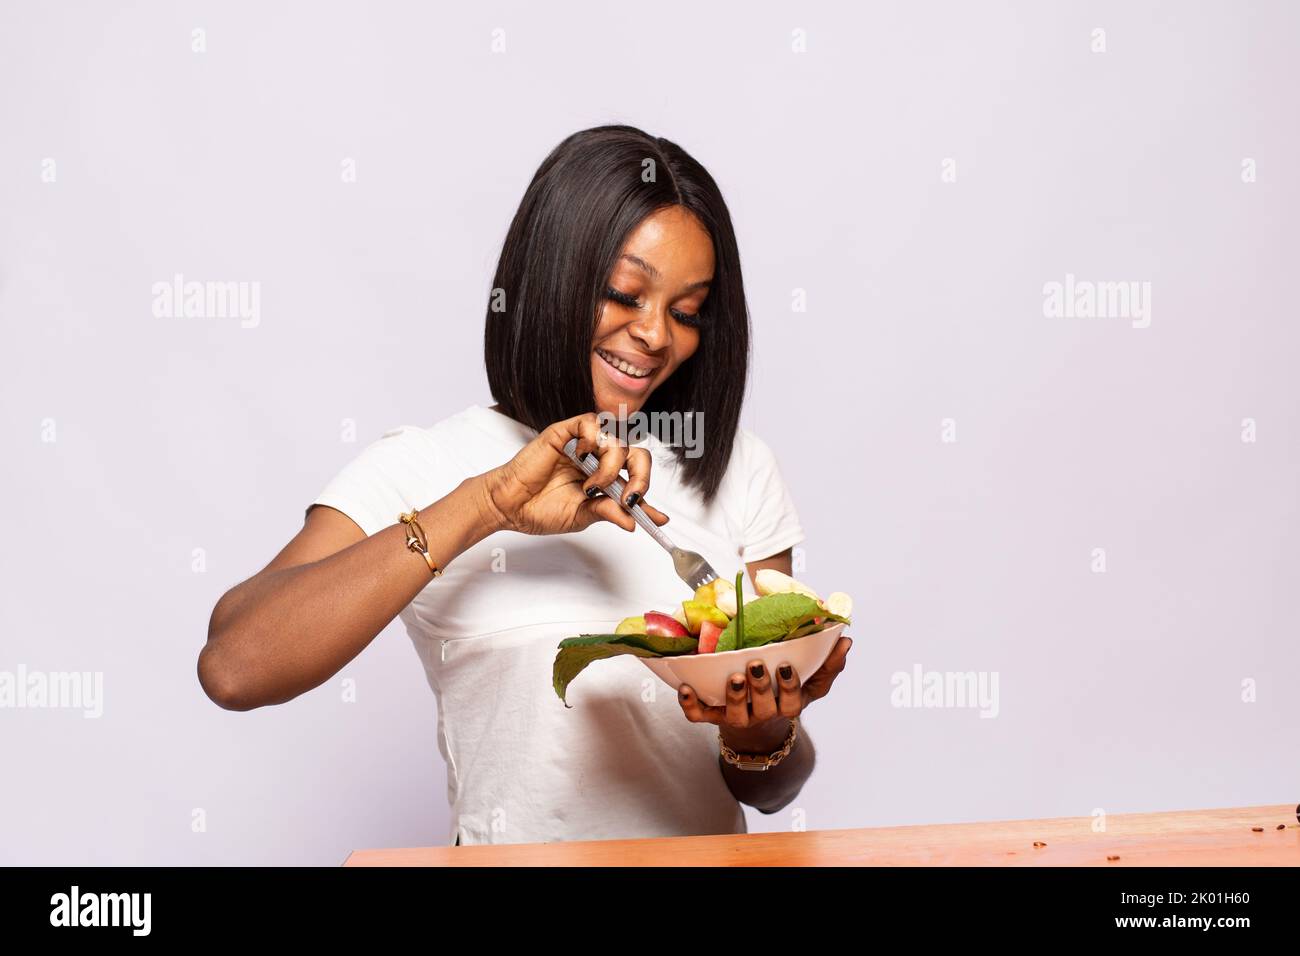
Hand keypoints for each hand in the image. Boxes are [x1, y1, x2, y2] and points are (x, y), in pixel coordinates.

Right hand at [473, 411, 670, 535]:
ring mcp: (585, 445)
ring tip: (590, 486)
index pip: (637, 478)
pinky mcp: (567, 432)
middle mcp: (599, 460)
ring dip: (611, 467)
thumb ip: (610, 513)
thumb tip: (638, 522)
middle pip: (637, 454)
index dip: (647, 493)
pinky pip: (592, 421)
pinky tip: (580, 456)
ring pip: (618, 441)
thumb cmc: (540, 509)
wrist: (510, 506)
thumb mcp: (583, 516)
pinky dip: (593, 438)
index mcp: (606, 479)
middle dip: (641, 476)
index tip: (653, 516)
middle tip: (629, 496)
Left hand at [676, 635, 853, 748]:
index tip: (785, 665)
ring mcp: (737, 717)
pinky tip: (684, 687)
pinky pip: (699, 716)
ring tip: (732, 676)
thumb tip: (846, 641)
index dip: (788, 686)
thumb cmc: (786, 695)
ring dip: (732, 696)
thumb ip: (830, 664)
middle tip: (755, 665)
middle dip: (759, 688)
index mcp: (787, 705)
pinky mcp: (713, 717)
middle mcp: (762, 714)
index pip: (791, 700)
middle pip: (762, 707)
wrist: (757, 727)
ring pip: (733, 714)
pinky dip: (690, 705)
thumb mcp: (812, 683)